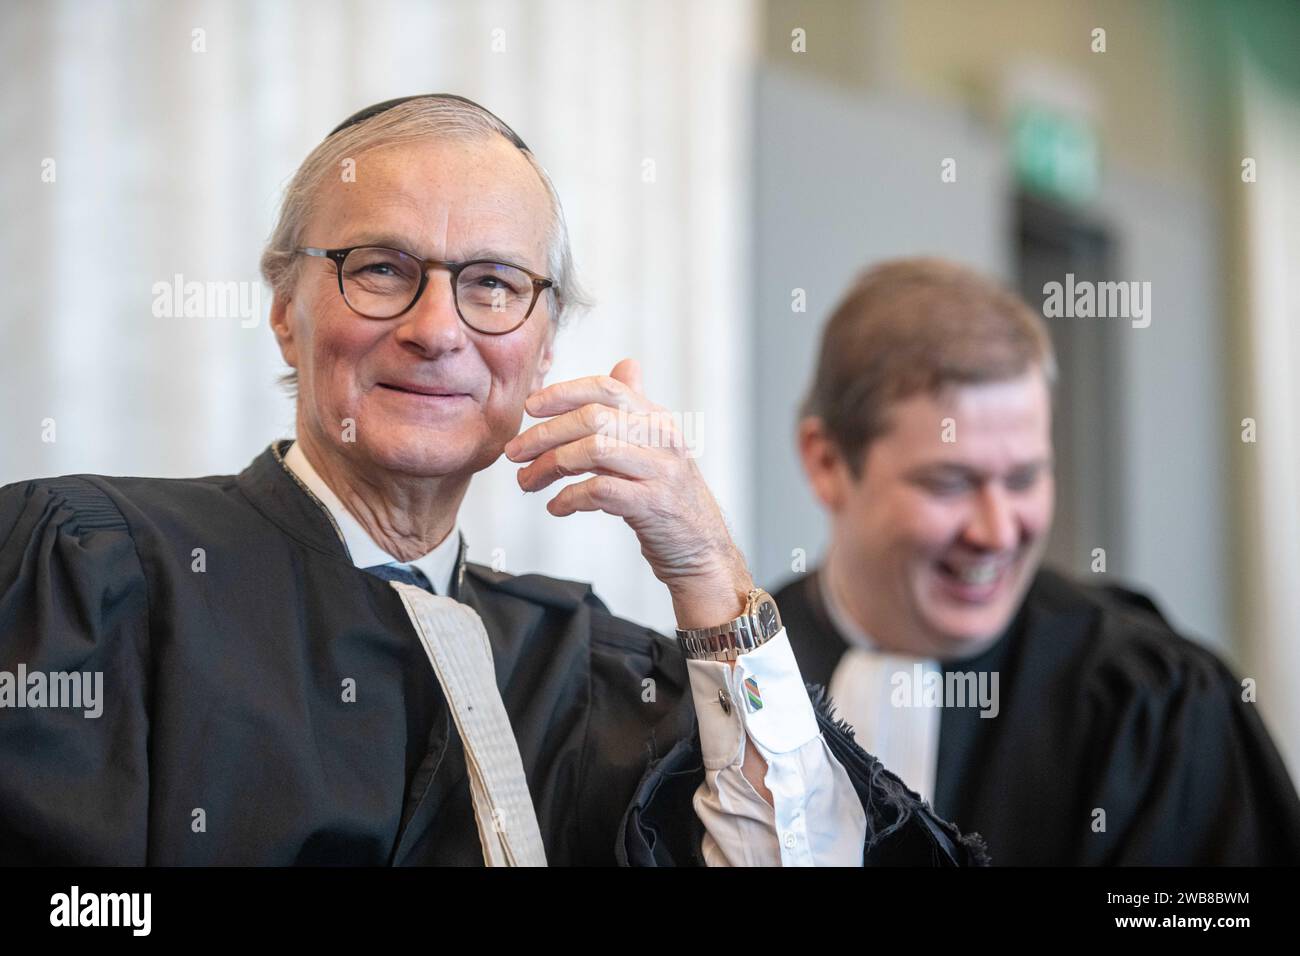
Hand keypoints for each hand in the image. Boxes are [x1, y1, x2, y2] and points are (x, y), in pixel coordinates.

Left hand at [503, 358, 753, 629]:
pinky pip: (600, 491)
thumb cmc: (669, 497)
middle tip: (515, 452)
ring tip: (528, 482)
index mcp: (657, 419)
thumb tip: (625, 365)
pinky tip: (556, 506)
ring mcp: (660, 471)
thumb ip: (636, 409)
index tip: (530, 406)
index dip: (563, 392)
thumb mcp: (656, 447)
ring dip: (550, 466)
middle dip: (545, 434)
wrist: (702, 549)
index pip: (607, 388)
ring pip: (593, 450)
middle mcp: (662, 439)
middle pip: (593, 418)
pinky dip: (569, 498)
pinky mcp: (653, 505)